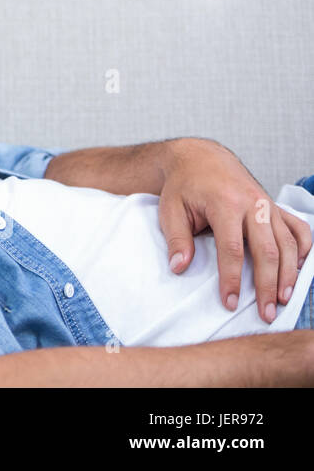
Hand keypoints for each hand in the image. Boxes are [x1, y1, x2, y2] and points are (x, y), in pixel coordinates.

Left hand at [155, 138, 311, 321]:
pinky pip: (298, 229)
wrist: (201, 158)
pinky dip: (304, 249)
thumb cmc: (185, 185)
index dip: (232, 279)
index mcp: (224, 204)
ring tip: (283, 299)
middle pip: (267, 251)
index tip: (229, 302)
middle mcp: (253, 204)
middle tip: (265, 313)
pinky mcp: (276, 207)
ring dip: (289, 274)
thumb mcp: (170, 209)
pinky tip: (298, 269)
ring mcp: (268, 205)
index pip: (231, 249)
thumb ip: (176, 238)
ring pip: (288, 244)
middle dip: (267, 285)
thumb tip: (179, 267)